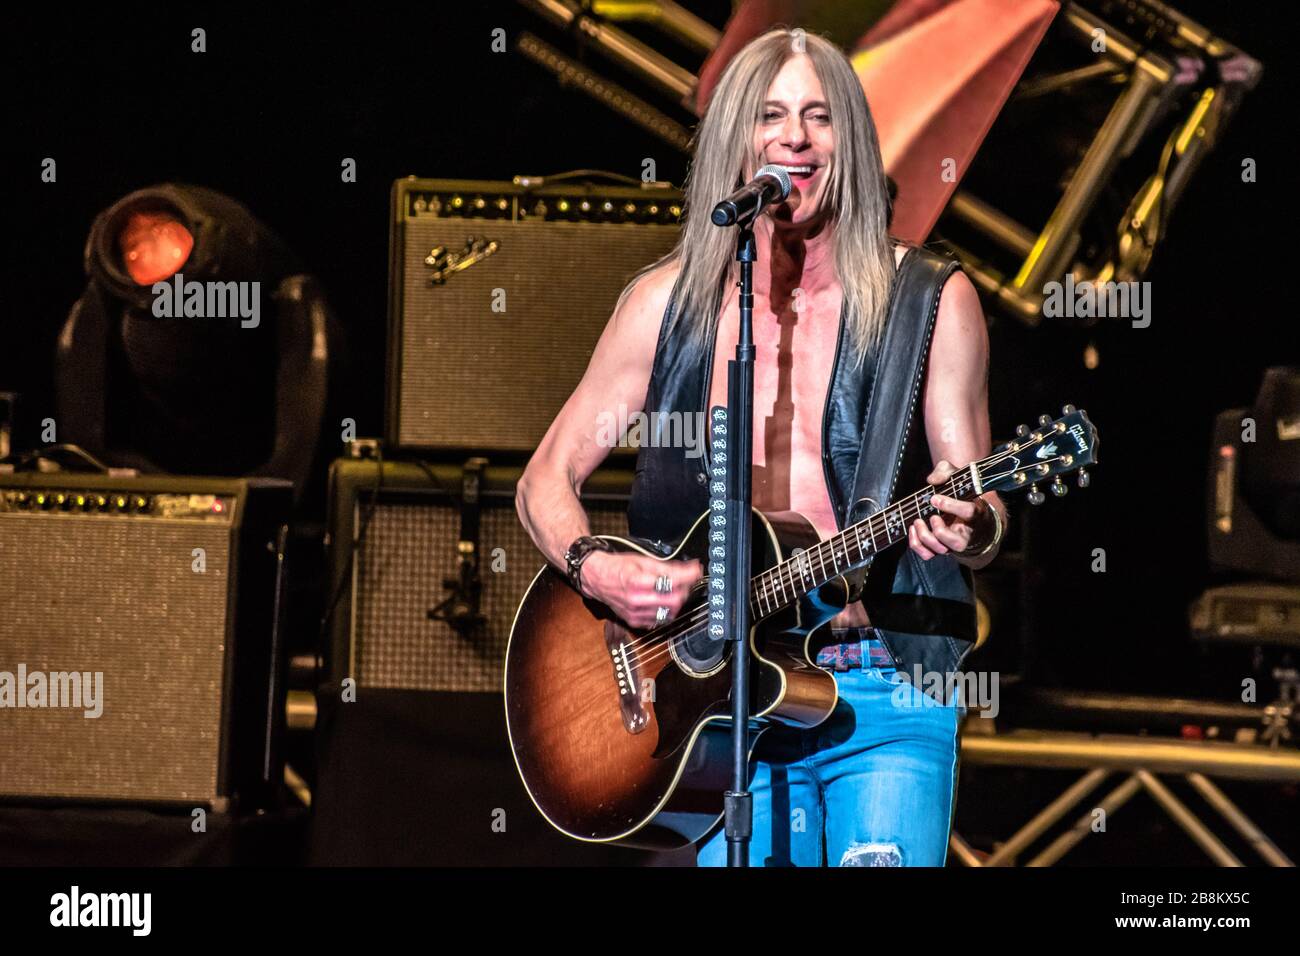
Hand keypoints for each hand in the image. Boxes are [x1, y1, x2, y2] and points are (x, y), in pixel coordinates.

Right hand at [579, 551, 702, 628]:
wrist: (597, 579)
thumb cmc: (618, 568)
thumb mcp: (643, 561)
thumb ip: (668, 567)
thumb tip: (690, 569)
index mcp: (638, 582)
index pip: (672, 583)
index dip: (688, 577)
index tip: (696, 571)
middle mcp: (636, 600)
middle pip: (674, 601)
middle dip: (684, 590)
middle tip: (686, 581)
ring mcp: (635, 613)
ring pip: (669, 613)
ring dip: (676, 602)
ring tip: (673, 591)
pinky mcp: (634, 622)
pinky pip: (659, 620)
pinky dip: (664, 611)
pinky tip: (661, 601)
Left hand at [908, 459, 993, 560]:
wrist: (962, 511)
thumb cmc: (959, 493)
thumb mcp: (955, 476)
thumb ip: (945, 472)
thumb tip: (932, 480)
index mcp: (975, 512)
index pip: (969, 512)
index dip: (951, 505)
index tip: (934, 498)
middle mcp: (966, 532)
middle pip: (957, 543)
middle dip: (940, 531)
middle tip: (931, 516)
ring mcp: (952, 543)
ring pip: (942, 550)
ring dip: (926, 537)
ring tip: (918, 521)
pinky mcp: (939, 547)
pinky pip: (928, 554)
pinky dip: (916, 545)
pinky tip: (912, 529)